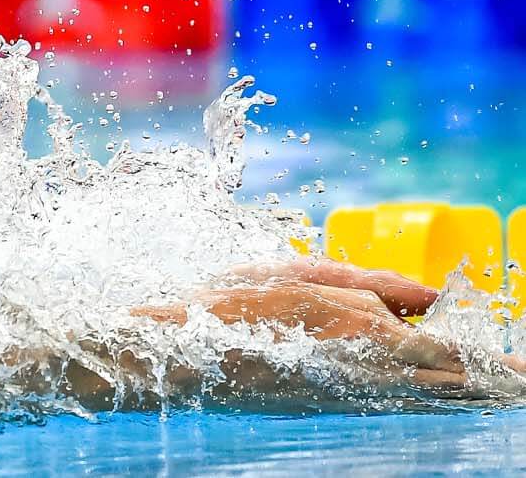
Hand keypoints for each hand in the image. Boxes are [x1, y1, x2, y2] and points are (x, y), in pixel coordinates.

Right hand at [128, 263, 525, 408]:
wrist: (187, 355)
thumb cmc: (237, 305)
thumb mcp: (303, 275)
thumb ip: (372, 283)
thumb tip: (431, 298)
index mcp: (373, 336)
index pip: (459, 355)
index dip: (503, 367)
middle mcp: (375, 375)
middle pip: (457, 387)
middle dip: (498, 385)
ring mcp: (357, 397)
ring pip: (436, 399)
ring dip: (474, 394)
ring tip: (507, 389)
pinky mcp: (337, 405)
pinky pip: (404, 402)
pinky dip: (438, 398)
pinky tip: (447, 392)